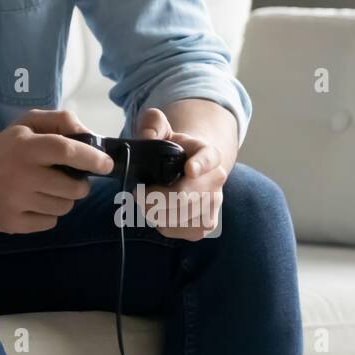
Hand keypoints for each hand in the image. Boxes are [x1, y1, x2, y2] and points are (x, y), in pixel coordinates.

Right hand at [0, 108, 114, 233]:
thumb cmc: (2, 149)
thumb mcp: (25, 125)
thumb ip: (60, 121)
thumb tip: (90, 135)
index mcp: (26, 146)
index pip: (67, 150)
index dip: (92, 158)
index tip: (105, 164)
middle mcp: (21, 174)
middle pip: (74, 188)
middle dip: (78, 185)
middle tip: (67, 179)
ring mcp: (16, 202)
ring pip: (64, 207)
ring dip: (62, 199)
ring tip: (44, 189)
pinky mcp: (12, 223)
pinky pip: (49, 223)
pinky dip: (46, 214)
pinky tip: (31, 203)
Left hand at [134, 108, 226, 240]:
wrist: (188, 167)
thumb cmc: (172, 149)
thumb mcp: (161, 128)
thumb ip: (152, 123)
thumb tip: (147, 135)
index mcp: (208, 153)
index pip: (209, 158)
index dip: (201, 164)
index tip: (189, 169)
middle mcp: (216, 179)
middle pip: (185, 195)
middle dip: (155, 198)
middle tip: (138, 193)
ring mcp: (214, 203)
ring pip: (182, 216)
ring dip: (156, 212)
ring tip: (146, 202)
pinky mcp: (207, 224)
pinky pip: (184, 230)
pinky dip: (165, 225)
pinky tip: (159, 214)